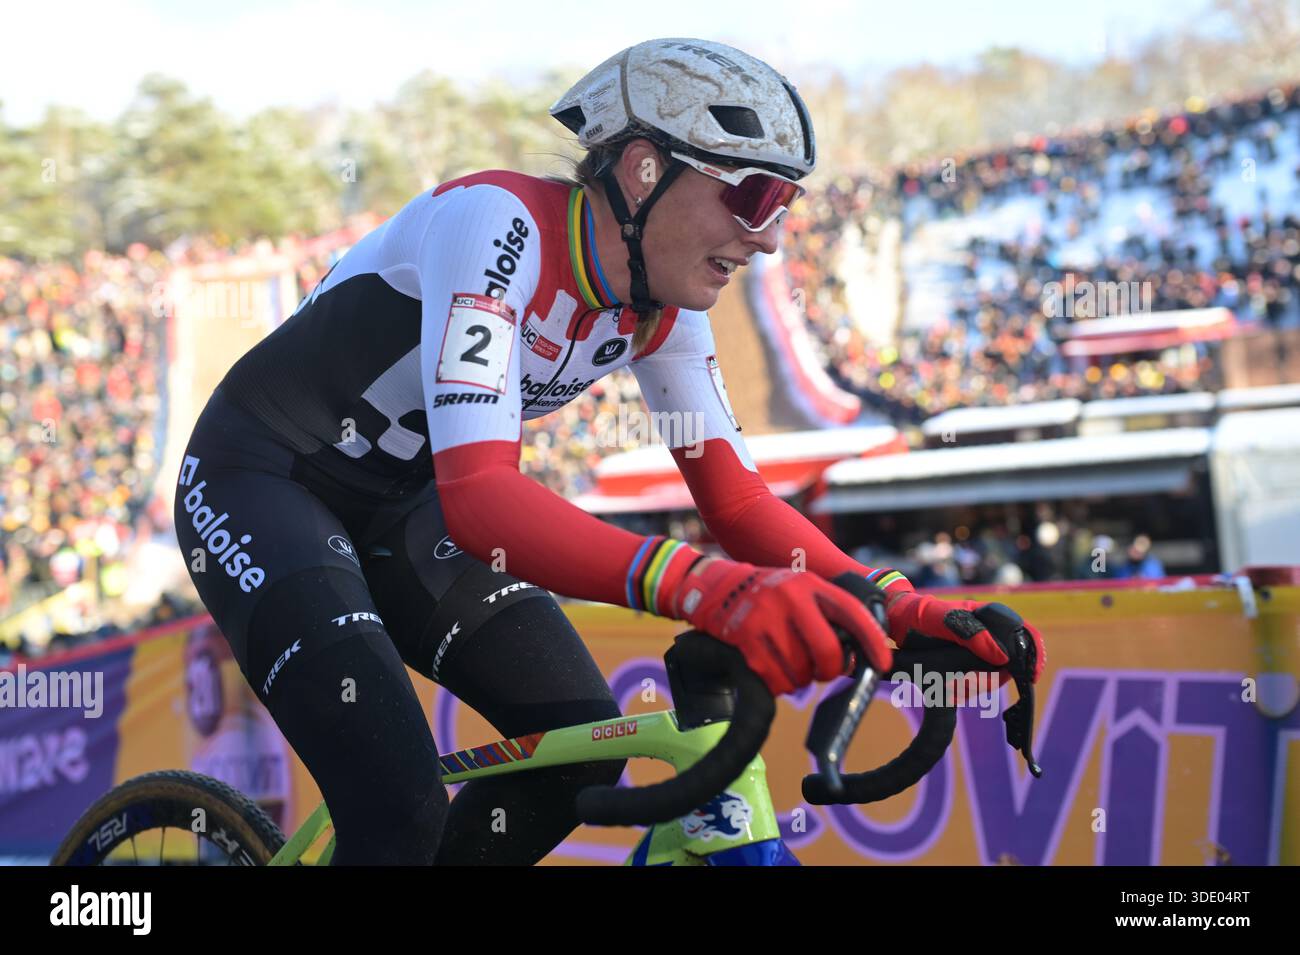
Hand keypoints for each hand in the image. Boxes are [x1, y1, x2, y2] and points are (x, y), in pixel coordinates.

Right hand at [669, 558, 892, 696]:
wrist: (714, 587)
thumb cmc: (766, 594)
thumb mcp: (798, 589)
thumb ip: (824, 613)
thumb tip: (854, 655)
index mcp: (810, 585)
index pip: (851, 613)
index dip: (872, 641)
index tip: (882, 663)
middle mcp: (790, 598)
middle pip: (827, 651)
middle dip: (829, 670)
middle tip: (822, 672)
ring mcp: (766, 618)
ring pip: (801, 671)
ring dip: (799, 679)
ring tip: (788, 665)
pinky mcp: (745, 639)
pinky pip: (775, 680)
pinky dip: (778, 685)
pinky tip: (770, 669)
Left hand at [873, 572, 1045, 682]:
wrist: (895, 621)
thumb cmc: (918, 613)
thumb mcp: (939, 618)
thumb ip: (969, 633)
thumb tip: (1001, 655)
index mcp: (988, 617)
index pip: (1024, 634)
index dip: (1033, 655)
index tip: (1031, 676)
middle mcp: (987, 635)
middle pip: (1009, 664)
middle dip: (989, 679)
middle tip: (963, 684)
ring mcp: (976, 651)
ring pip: (990, 678)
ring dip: (973, 687)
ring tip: (948, 685)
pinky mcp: (964, 665)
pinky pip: (974, 684)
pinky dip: (963, 690)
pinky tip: (946, 688)